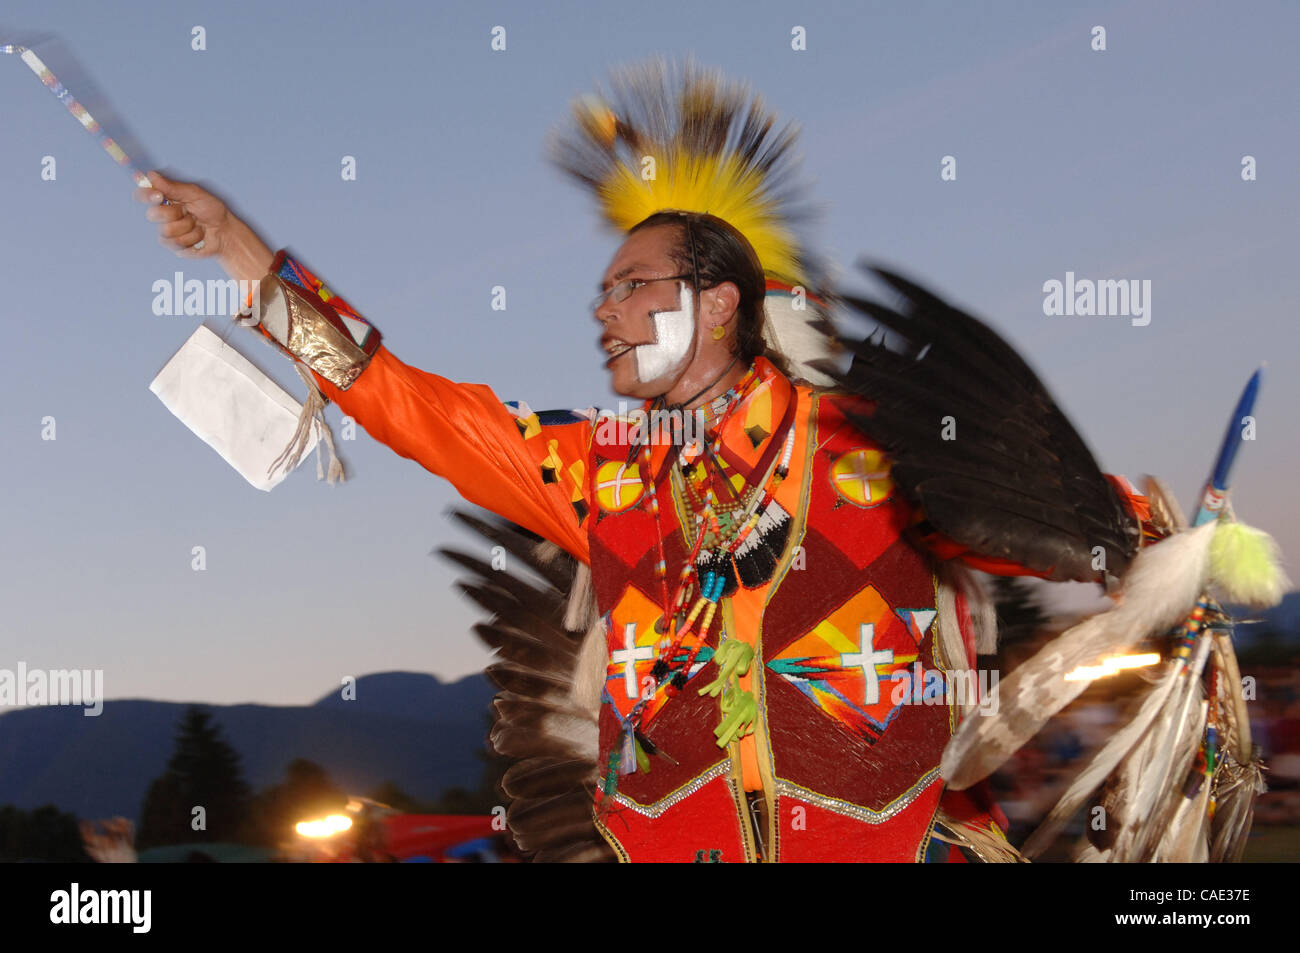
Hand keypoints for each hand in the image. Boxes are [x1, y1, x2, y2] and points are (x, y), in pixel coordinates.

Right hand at [134, 171, 273, 282]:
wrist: (225, 232)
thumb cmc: (212, 210)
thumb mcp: (195, 194)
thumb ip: (173, 187)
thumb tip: (151, 175)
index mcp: (165, 198)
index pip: (143, 195)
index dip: (146, 195)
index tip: (158, 196)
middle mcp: (162, 214)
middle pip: (152, 215)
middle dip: (173, 213)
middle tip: (188, 212)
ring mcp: (167, 231)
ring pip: (166, 230)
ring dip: (187, 227)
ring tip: (198, 224)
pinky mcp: (174, 245)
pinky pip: (176, 243)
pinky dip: (192, 238)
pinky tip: (199, 236)